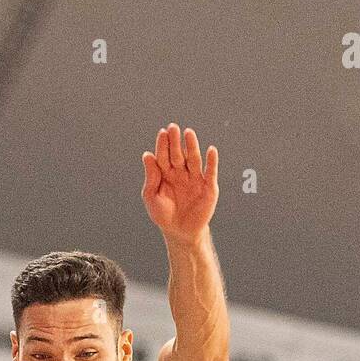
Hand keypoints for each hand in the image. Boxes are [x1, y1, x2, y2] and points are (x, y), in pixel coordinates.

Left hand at [141, 124, 218, 243]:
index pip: (164, 156)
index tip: (162, 133)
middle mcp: (181, 173)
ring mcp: (195, 179)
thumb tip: (147, 155)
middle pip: (178, 154)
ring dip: (192, 146)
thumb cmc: (163, 215)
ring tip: (188, 133)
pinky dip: (212, 162)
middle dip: (175, 142)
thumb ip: (151, 177)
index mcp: (166, 174)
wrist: (180, 233)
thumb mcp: (152, 197)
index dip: (163, 145)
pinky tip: (211, 150)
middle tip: (173, 127)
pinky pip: (210, 173)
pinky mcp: (208, 188)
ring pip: (193, 160)